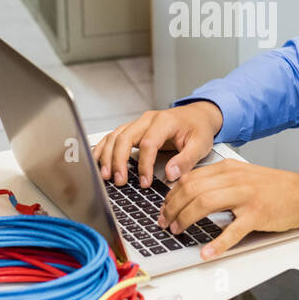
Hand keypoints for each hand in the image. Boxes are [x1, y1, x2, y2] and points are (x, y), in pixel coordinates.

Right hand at [91, 101, 223, 188]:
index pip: (149, 143)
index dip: (144, 164)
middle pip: (125, 137)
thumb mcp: (200, 144)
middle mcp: (148, 120)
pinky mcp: (133, 129)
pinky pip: (113, 137)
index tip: (145, 183)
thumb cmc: (198, 129)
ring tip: (105, 176)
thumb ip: (186, 160)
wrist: (197, 116)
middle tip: (119, 181)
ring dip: (107, 156)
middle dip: (118, 160)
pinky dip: (103, 149)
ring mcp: (138, 123)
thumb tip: (171, 174)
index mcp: (165, 121)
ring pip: (115, 136)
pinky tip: (97, 162)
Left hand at [158, 159, 298, 259]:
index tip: (164, 209)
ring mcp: (246, 196)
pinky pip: (232, 231)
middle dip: (172, 208)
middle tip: (165, 222)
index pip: (189, 178)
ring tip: (177, 231)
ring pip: (204, 204)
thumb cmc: (274, 188)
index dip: (171, 196)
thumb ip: (218, 181)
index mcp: (228, 168)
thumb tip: (189, 194)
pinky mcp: (257, 215)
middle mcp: (234, 179)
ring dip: (185, 219)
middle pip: (191, 190)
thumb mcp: (243, 176)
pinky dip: (217, 244)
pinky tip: (206, 252)